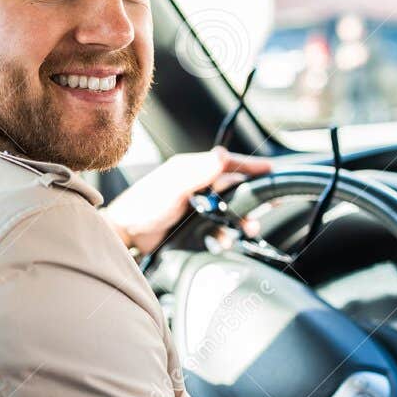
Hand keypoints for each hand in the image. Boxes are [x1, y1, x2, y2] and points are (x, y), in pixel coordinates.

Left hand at [102, 146, 272, 256]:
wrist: (126, 234)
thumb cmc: (143, 205)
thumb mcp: (173, 186)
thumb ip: (197, 172)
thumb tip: (221, 156)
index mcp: (192, 169)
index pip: (228, 162)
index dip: (250, 165)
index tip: (269, 169)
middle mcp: (196, 185)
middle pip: (233, 188)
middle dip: (251, 198)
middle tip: (266, 206)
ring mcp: (195, 206)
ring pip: (228, 209)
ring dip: (240, 220)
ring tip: (248, 229)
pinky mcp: (193, 225)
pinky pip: (217, 228)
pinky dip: (225, 234)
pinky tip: (225, 240)